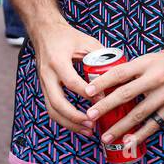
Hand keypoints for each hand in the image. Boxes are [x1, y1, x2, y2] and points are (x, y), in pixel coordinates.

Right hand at [30, 21, 102, 136]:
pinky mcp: (44, 89)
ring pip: (52, 111)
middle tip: (93, 124)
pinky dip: (65, 120)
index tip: (102, 100)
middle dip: (76, 117)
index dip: (87, 94)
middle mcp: (47, 74)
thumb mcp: (85, 41)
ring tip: (88, 131)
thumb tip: (121, 72)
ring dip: (70, 124)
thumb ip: (101, 56)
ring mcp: (43, 83)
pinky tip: (79, 125)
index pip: (72, 82)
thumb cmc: (66, 36)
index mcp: (58, 60)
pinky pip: (52, 109)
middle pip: (58, 103)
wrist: (44, 32)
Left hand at [84, 45, 163, 156]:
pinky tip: (128, 141)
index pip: (119, 73)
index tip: (87, 92)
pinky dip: (140, 135)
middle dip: (106, 107)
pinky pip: (154, 124)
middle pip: (125, 94)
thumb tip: (108, 82)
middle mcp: (155, 79)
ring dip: (120, 127)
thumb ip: (131, 70)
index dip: (102, 83)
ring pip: (138, 114)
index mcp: (145, 64)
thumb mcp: (148, 58)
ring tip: (106, 136)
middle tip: (90, 115)